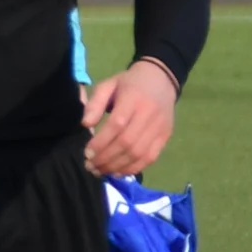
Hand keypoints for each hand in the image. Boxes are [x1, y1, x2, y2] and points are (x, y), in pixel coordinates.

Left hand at [81, 58, 178, 175]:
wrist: (161, 79)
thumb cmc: (129, 83)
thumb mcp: (108, 85)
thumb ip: (95, 103)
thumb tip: (85, 124)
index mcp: (133, 98)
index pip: (117, 125)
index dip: (101, 142)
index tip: (86, 153)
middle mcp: (149, 114)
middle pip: (127, 142)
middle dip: (106, 158)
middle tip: (90, 166)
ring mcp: (160, 127)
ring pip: (138, 153)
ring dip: (117, 166)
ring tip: (100, 171)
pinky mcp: (166, 136)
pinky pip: (150, 157)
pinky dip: (133, 168)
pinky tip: (118, 172)